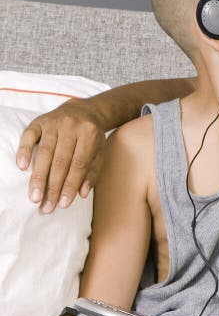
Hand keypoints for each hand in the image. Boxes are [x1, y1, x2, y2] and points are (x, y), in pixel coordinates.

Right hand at [15, 98, 106, 212]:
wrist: (85, 109)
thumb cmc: (92, 136)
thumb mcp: (99, 151)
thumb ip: (92, 172)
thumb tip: (82, 194)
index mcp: (89, 134)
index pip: (78, 165)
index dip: (70, 185)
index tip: (63, 204)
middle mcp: (71, 127)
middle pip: (60, 161)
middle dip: (53, 187)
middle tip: (46, 207)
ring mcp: (54, 122)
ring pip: (44, 152)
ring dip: (38, 177)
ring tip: (34, 196)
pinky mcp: (39, 120)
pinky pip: (29, 136)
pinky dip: (24, 151)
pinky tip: (22, 167)